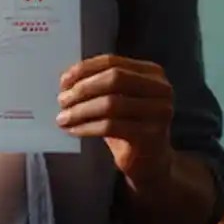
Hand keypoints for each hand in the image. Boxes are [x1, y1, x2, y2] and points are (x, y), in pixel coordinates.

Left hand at [57, 54, 174, 187]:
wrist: (151, 162)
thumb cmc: (129, 125)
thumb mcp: (118, 98)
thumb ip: (100, 83)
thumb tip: (66, 80)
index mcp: (152, 73)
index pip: (112, 61)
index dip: (84, 69)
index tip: (63, 81)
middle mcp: (161, 89)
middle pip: (114, 79)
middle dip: (83, 89)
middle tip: (62, 100)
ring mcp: (159, 112)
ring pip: (111, 104)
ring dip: (80, 110)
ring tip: (63, 118)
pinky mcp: (150, 135)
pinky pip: (111, 126)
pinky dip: (87, 127)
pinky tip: (73, 130)